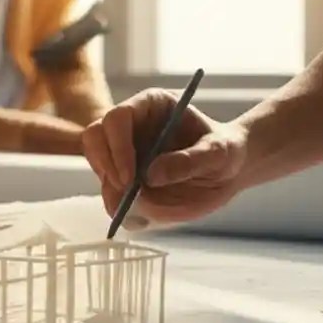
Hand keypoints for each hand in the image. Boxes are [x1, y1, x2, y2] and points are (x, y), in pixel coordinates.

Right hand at [82, 89, 248, 225]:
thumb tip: (151, 175)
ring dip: (110, 189)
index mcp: (150, 105)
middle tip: (126, 192)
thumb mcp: (219, 154)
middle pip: (95, 137)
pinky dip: (116, 205)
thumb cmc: (225, 153)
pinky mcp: (124, 175)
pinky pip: (108, 189)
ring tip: (135, 208)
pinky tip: (137, 216)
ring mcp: (123, 150)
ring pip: (99, 165)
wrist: (226, 172)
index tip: (131, 177)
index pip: (118, 117)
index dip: (118, 146)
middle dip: (106, 166)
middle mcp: (130, 124)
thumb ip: (189, 161)